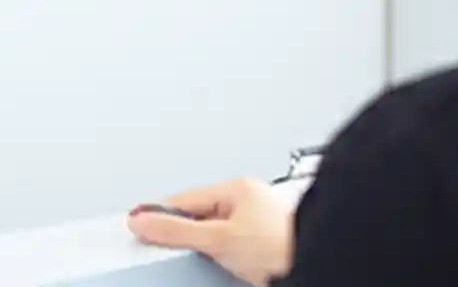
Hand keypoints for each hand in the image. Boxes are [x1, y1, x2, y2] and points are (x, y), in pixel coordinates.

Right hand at [127, 178, 293, 286]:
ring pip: (213, 235)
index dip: (160, 216)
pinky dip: (220, 259)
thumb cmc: (281, 246)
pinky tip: (221, 269)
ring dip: (204, 250)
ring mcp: (257, 223)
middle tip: (171, 253)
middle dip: (184, 236)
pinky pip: (228, 248)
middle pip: (198, 217)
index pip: (184, 200)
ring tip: (204, 263)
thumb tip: (142, 221)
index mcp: (237, 189)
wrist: (318, 265)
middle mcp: (248, 201)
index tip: (138, 228)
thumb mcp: (219, 239)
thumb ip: (177, 231)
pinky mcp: (263, 245)